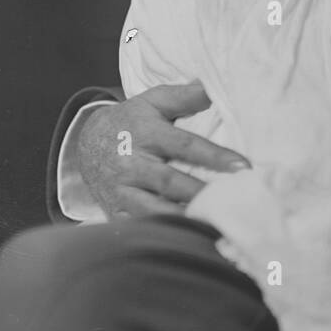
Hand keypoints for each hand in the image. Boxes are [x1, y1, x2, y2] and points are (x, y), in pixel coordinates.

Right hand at [77, 83, 249, 219]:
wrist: (87, 143)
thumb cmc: (130, 120)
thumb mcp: (153, 101)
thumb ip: (183, 96)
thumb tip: (212, 89)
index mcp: (146, 134)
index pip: (186, 145)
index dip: (215, 156)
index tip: (243, 167)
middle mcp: (132, 164)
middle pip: (170, 182)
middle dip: (202, 192)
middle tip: (234, 200)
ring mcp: (122, 191)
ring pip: (154, 210)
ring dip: (184, 219)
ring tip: (215, 224)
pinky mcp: (116, 212)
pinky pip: (140, 227)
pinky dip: (162, 236)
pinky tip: (188, 241)